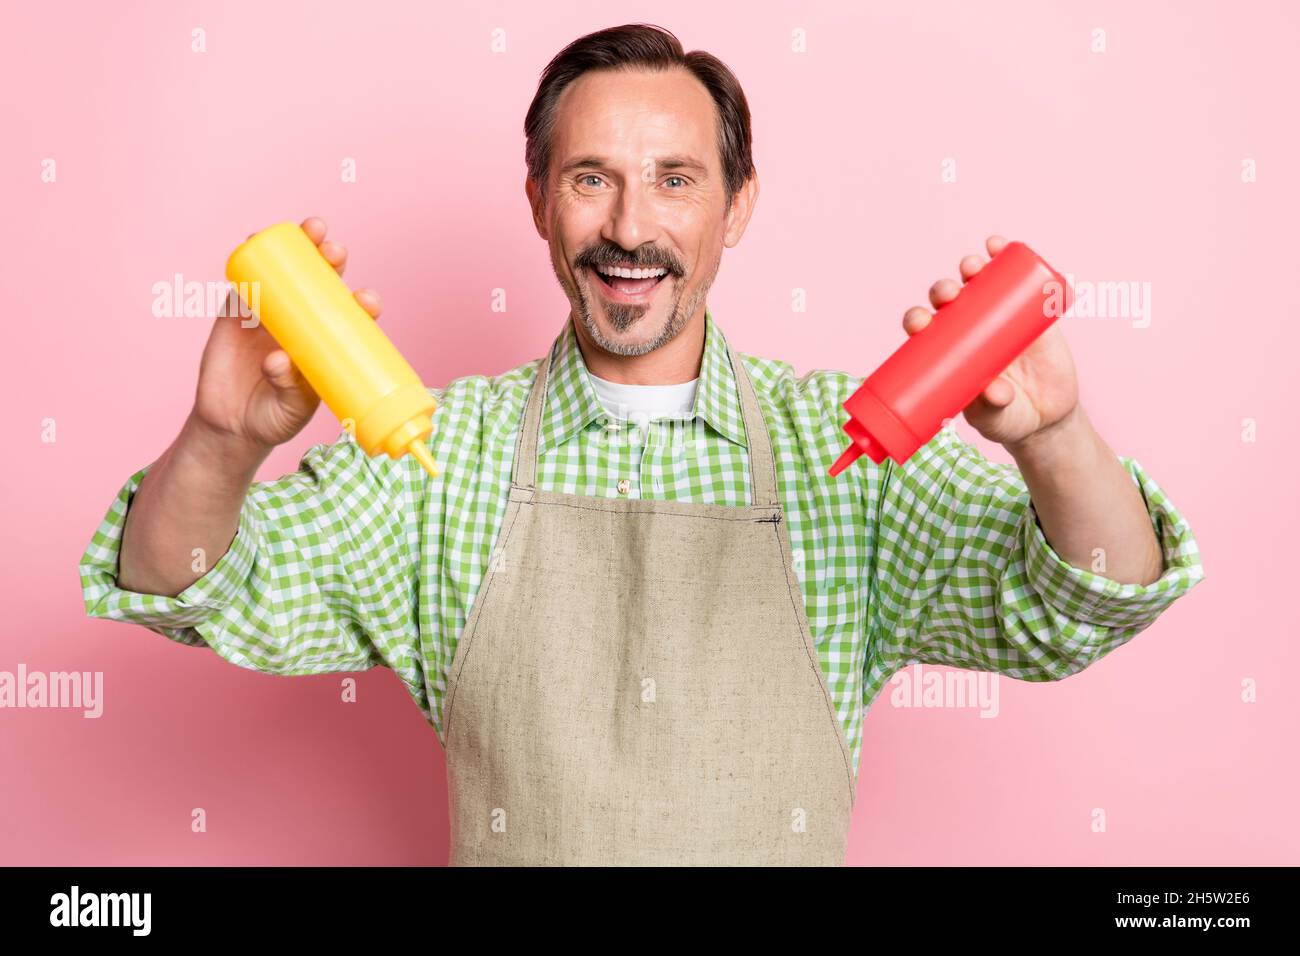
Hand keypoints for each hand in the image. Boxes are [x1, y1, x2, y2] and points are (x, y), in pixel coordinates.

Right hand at [191, 216, 382, 452]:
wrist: (232, 426)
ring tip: (308, 231)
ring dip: (297, 248)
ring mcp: (270, 315)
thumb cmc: (275, 418)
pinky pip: (244, 283)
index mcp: (328, 343)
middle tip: (335, 251)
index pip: (352, 316)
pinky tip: (256, 240)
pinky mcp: (236, 315)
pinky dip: (250, 261)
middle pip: (323, 281)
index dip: (362, 304)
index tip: (367, 301)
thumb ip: (289, 388)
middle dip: (332, 260)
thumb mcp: (291, 411)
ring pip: (285, 273)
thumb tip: (278, 360)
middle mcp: (303, 322)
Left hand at [902, 234, 1079, 450]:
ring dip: (970, 268)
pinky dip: (1004, 258)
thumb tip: (995, 394)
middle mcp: (968, 329)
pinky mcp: (1029, 311)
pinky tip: (996, 245)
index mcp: (948, 353)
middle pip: (948, 302)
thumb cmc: (1008, 419)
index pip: (925, 330)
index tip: (918, 322)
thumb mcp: (996, 419)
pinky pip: (1016, 280)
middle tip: (949, 294)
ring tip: (973, 266)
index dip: (917, 319)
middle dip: (942, 291)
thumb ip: (993, 409)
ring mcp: (998, 317)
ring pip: (978, 284)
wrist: (1046, 418)